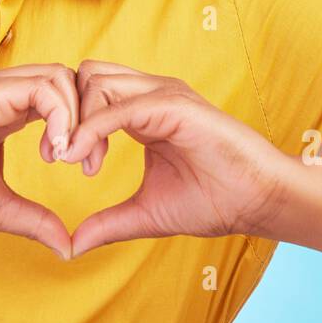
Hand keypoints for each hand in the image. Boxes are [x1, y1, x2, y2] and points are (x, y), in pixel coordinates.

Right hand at [0, 64, 78, 260]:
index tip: (83, 167)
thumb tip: (68, 247)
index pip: (62, 97)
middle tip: (86, 162)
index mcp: (6, 110)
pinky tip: (54, 152)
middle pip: (68, 80)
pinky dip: (60, 117)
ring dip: (77, 117)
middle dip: (89, 117)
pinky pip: (43, 88)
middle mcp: (3, 91)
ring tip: (66, 157)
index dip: (83, 127)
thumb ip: (35, 219)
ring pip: (60, 77)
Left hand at [62, 60, 289, 258]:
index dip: (68, 122)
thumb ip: (108, 222)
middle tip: (64, 158)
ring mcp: (164, 94)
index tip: (61, 161)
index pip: (90, 91)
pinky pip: (120, 106)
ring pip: (97, 81)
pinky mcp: (174, 105)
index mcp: (144, 110)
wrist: (260, 201)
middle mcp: (152, 94)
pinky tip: (87, 160)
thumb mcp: (146, 213)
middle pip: (87, 76)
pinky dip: (94, 129)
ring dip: (78, 120)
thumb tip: (71, 246)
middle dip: (66, 112)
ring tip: (80, 162)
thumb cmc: (215, 202)